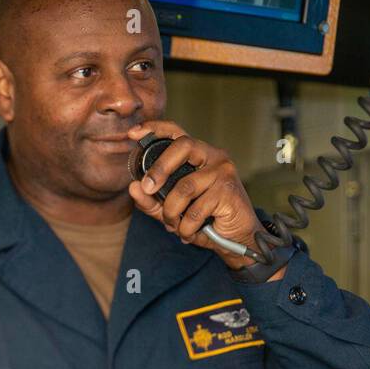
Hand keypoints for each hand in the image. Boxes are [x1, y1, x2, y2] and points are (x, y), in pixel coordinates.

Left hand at [127, 120, 276, 273]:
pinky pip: (195, 211)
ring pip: (184, 187)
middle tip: (147, 188)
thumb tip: (133, 188)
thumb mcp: (172, 211)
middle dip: (160, 168)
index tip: (133, 134)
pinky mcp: (229, 190)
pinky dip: (187, 228)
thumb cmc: (205, 220)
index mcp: (198, 155)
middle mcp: (213, 156)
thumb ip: (152, 201)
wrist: (236, 239)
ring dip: (172, 212)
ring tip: (174, 225)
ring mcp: (223, 171)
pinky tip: (190, 233)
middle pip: (182, 146)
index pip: (177, 132)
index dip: (155, 129)